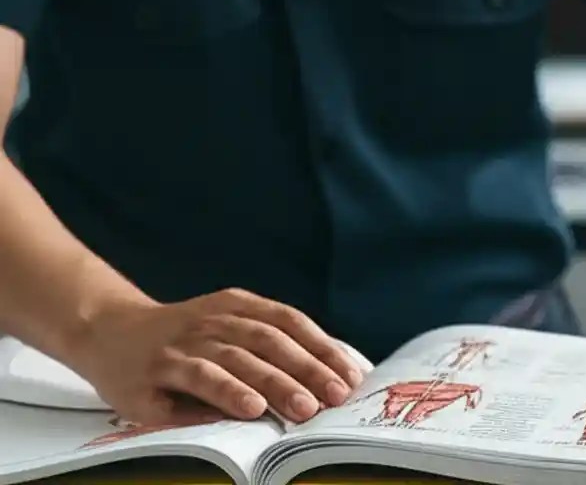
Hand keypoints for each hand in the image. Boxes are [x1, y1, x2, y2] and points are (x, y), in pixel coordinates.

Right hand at [67, 288, 363, 425]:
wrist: (106, 331)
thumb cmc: (182, 341)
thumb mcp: (224, 330)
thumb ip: (266, 347)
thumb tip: (327, 376)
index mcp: (237, 306)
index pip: (290, 322)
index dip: (322, 347)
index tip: (351, 375)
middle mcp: (214, 319)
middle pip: (271, 341)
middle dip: (308, 369)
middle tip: (336, 396)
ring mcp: (185, 342)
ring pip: (239, 359)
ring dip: (276, 383)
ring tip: (304, 407)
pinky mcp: (158, 369)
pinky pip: (198, 378)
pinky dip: (228, 392)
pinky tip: (251, 408)